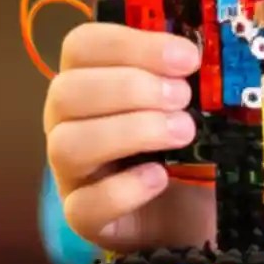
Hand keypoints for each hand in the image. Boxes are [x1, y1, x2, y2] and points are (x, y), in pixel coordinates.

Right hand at [44, 23, 213, 251]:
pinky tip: (161, 177)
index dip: (131, 45)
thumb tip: (196, 51)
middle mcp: (68, 122)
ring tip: (183, 132)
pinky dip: (124, 189)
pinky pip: (85, 205)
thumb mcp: (193, 101)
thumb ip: (185, 73)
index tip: (186, 58)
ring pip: (67, 145)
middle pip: (66, 92)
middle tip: (183, 98)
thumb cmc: (189, 141)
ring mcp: (70, 173)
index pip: (82, 46)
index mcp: (89, 79)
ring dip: (131, 132)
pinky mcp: (84, 218)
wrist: (198, 205)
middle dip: (130, 88)